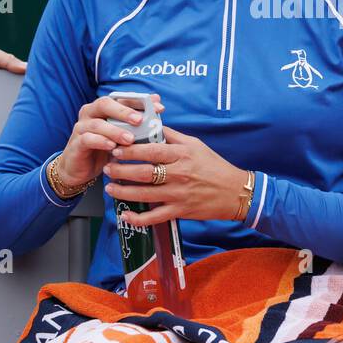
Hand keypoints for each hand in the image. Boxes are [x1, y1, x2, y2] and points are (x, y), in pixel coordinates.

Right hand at [54, 93, 164, 189]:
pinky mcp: (76, 143)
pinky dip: (101, 141)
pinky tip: (112, 147)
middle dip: (124, 111)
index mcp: (103, 108)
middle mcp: (90, 113)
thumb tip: (158, 107)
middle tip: (140, 120)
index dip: (140, 100)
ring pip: (97, 123)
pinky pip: (88, 139)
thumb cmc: (104, 149)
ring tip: (130, 139)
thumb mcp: (122, 135)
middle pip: (105, 104)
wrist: (80, 169)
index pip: (122, 98)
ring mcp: (81, 127)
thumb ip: (136, 123)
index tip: (159, 108)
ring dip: (115, 130)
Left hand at [102, 124, 248, 225]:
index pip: (150, 151)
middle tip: (107, 168)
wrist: (236, 192)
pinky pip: (155, 217)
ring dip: (123, 192)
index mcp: (182, 155)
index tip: (115, 149)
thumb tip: (152, 124)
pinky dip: (138, 218)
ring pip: (144, 194)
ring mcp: (179, 194)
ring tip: (109, 187)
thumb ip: (172, 136)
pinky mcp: (180, 211)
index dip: (129, 151)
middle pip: (143, 172)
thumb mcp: (195, 145)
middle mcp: (179, 174)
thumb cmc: (214, 166)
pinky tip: (125, 215)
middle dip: (120, 170)